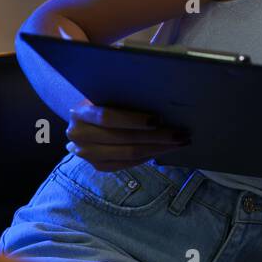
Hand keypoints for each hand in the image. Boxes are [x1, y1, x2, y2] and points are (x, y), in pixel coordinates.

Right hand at [66, 100, 189, 171]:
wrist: (83, 122)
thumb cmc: (102, 102)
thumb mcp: (107, 95)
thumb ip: (124, 98)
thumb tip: (160, 100)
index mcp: (81, 113)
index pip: (108, 118)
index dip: (134, 120)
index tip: (159, 119)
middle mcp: (80, 135)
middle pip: (124, 138)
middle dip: (157, 136)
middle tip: (181, 133)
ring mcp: (87, 154)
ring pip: (129, 154)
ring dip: (159, 148)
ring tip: (180, 142)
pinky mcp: (98, 166)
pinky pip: (128, 163)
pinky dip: (149, 156)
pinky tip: (165, 150)